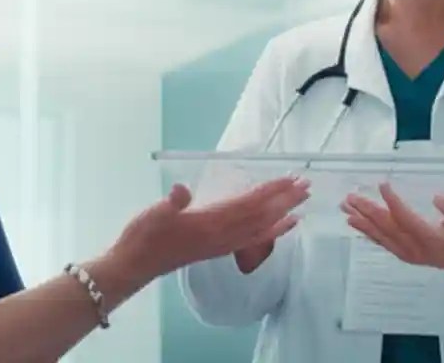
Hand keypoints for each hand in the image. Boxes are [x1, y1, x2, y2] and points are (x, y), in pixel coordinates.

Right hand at [109, 177, 309, 284]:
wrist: (136, 265)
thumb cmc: (143, 237)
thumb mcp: (153, 215)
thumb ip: (170, 204)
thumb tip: (181, 191)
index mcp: (209, 223)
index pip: (247, 204)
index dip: (270, 191)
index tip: (290, 179)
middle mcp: (222, 236)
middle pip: (260, 216)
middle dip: (284, 200)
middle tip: (307, 186)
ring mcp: (222, 244)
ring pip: (259, 228)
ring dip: (282, 213)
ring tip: (303, 202)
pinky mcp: (218, 249)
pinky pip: (252, 239)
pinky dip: (271, 232)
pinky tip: (283, 226)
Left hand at [340, 182, 443, 280]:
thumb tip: (438, 199)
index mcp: (434, 241)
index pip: (407, 219)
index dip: (393, 202)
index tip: (382, 183)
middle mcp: (419, 250)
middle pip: (389, 229)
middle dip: (368, 213)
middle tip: (350, 198)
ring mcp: (415, 255)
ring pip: (384, 239)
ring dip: (365, 225)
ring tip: (346, 211)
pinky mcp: (414, 256)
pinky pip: (388, 246)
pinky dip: (373, 236)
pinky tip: (361, 228)